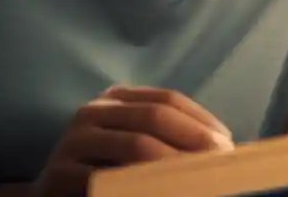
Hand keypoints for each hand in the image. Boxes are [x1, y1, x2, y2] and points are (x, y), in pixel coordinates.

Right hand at [33, 86, 233, 196]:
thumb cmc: (106, 172)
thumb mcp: (137, 146)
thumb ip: (169, 139)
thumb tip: (224, 146)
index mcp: (115, 99)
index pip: (168, 100)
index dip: (201, 119)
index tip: (228, 143)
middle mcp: (92, 111)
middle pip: (154, 116)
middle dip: (193, 139)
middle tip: (220, 162)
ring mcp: (73, 141)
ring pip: (136, 146)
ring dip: (174, 163)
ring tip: (199, 179)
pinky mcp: (59, 175)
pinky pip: (108, 181)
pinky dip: (141, 188)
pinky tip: (161, 194)